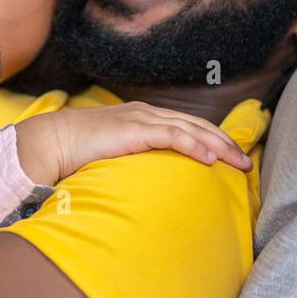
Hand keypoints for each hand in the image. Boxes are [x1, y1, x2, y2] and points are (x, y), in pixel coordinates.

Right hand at [13, 101, 252, 185]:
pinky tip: (210, 159)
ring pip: (191, 129)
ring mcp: (141, 119)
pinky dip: (194, 146)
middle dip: (225, 142)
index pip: (187, 125)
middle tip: (246, 162)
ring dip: (219, 146)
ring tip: (238, 163)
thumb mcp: (111, 154)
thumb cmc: (74, 153)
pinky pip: (173, 136)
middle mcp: (146, 114)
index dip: (212, 139)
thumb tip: (146, 183)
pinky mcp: (134, 130)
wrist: (50, 142)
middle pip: (197, 124)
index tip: (231, 157)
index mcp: (142, 117)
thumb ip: (131, 160)